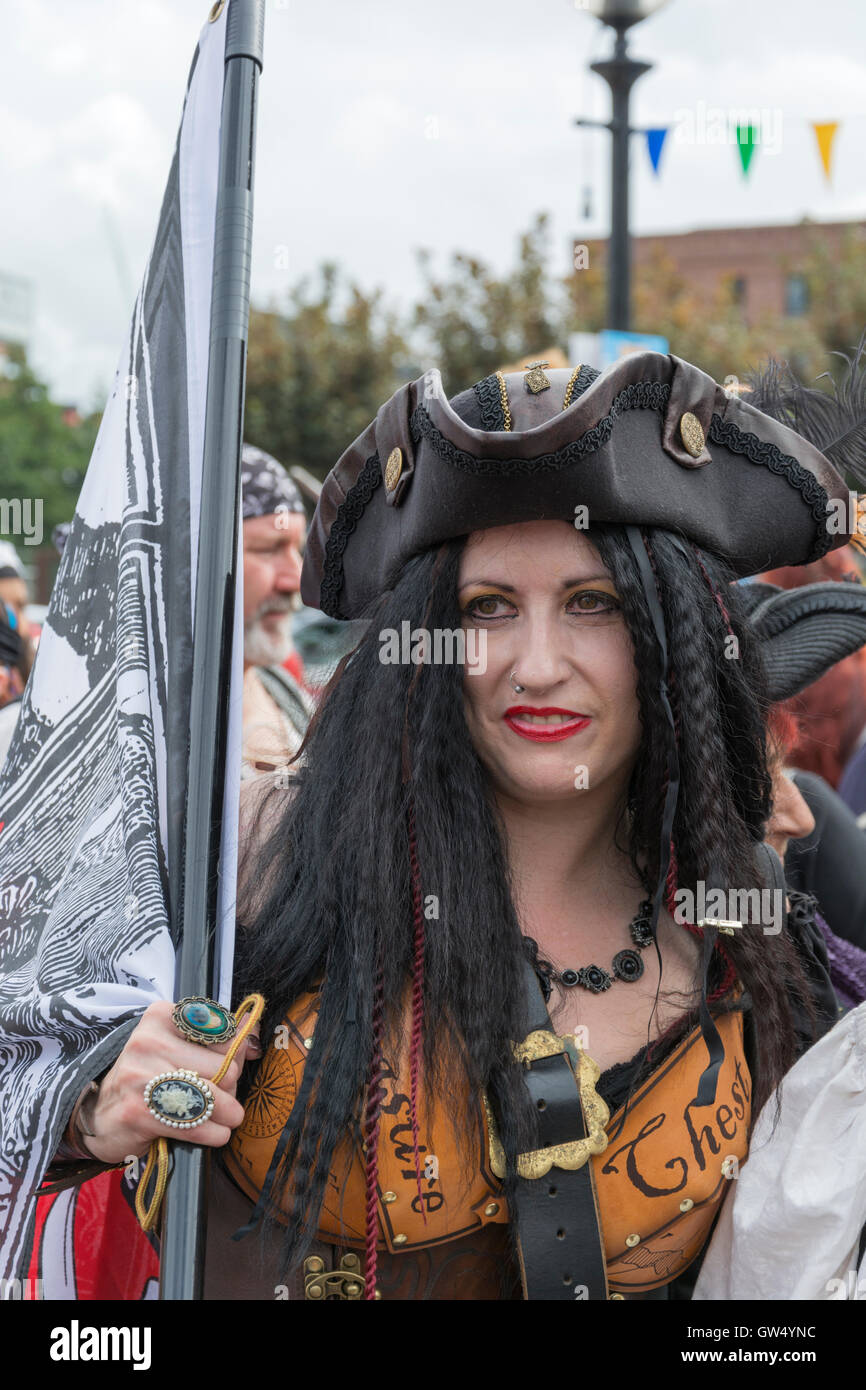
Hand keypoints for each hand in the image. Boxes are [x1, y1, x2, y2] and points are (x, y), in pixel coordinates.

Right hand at [81, 1001, 260, 1166]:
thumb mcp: (176, 1047)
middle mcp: (149, 1040)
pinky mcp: (140, 1112)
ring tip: (222, 1118)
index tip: (223, 1068)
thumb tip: (251, 1027)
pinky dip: (215, 1134)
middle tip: (219, 1098)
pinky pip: (199, 1125)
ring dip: (228, 1114)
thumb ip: (216, 1038)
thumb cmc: (147, 1078)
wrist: (98, 1116)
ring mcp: (141, 1076)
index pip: (223, 1032)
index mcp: (161, 1016)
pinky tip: (213, 1133)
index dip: (233, 1055)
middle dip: (230, 1088)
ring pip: (216, 1096)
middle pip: (223, 1066)